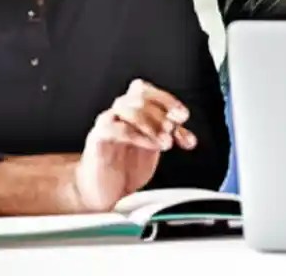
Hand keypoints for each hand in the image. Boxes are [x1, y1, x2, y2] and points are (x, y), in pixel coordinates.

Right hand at [75, 79, 197, 210]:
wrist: (102, 193)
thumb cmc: (125, 168)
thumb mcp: (154, 148)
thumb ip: (168, 136)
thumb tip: (187, 135)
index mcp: (133, 111)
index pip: (147, 90)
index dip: (168, 100)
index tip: (183, 116)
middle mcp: (119, 114)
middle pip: (139, 94)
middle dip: (161, 110)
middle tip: (173, 128)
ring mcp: (107, 124)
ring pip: (126, 107)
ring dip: (151, 122)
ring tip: (166, 141)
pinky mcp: (98, 139)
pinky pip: (116, 129)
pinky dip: (139, 136)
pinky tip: (152, 146)